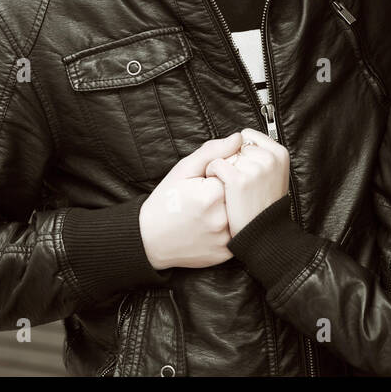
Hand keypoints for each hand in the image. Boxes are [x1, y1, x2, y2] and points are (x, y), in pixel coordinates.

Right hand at [139, 132, 243, 269]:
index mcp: (212, 195)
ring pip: (242, 214)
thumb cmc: (165, 202)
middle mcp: (221, 219)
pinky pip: (238, 233)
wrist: (148, 240)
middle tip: (206, 199)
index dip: (222, 175)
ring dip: (232, 209)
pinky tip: (211, 225)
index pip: (235, 174)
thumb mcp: (183, 170)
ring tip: (208, 212)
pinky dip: (229, 227)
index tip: (207, 183)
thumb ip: (212, 152)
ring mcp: (225, 239)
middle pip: (240, 195)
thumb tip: (239, 138)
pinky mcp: (226, 253)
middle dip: (228, 192)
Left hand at [205, 128, 290, 237]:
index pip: (248, 137)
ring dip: (221, 168)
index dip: (240, 153)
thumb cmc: (262, 204)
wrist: (262, 234)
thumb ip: (256, 153)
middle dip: (232, 160)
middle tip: (239, 183)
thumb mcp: (269, 174)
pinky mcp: (239, 180)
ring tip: (231, 188)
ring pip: (225, 155)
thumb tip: (237, 136)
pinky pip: (216, 165)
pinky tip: (220, 189)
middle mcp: (270, 158)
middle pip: (236, 146)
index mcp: (279, 154)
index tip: (244, 169)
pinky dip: (211, 174)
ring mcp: (255, 169)